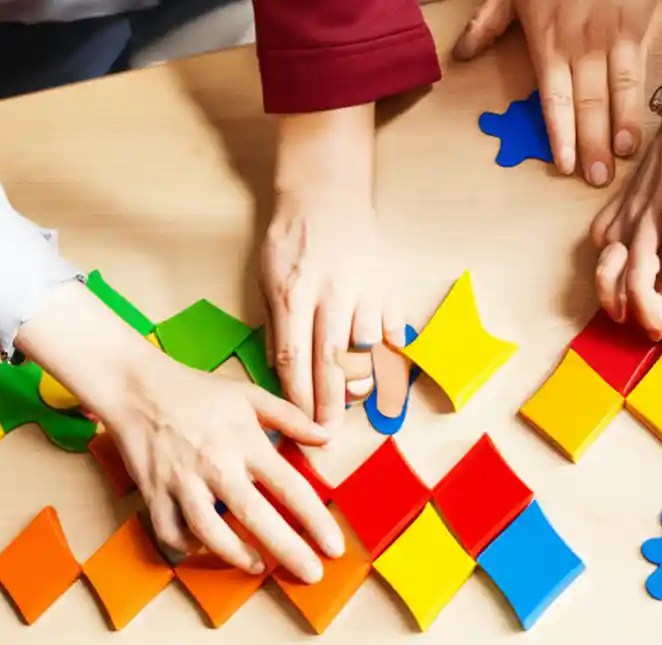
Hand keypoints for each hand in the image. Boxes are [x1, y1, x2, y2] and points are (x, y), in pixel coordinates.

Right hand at [15, 281, 343, 582]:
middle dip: (288, 550)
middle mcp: (215, 465)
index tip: (333, 546)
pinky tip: (205, 548)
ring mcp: (181, 481)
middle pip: (256, 516)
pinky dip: (187, 546)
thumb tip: (329, 437)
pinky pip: (170, 531)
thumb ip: (291, 418)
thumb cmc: (198, 392)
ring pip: (209, 531)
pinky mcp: (153, 492)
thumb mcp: (249, 395)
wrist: (137, 388)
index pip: (289, 486)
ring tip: (259, 567)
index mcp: (244, 441)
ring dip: (237, 555)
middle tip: (312, 575)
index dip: (315, 520)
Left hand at [262, 189, 403, 429]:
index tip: (300, 425)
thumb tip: (285, 375)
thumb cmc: (291, 237)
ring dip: (358, 383)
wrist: (327, 192)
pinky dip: (388, 355)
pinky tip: (380, 370)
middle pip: (330, 364)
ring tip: (348, 399)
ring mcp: (365, 290)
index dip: (297, 398)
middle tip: (328, 435)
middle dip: (328, 406)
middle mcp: (332, 294)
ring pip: (366, 352)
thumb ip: (278, 325)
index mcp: (294, 293)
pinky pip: (393, 332)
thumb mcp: (268, 277)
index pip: (294, 359)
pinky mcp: (389, 286)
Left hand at [454, 0, 657, 185]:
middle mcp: (579, 44)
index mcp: (546, 40)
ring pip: (617, 90)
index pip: (554, 98)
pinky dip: (640, 99)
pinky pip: (639, 69)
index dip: (560, 133)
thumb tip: (461, 56)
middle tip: (597, 179)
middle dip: (592, 144)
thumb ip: (487, 23)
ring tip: (623, 158)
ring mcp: (610, 35)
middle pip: (587, 103)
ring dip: (621, 127)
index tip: (564, 164)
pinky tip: (643, 122)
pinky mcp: (636, 24)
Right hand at [588, 115, 661, 338]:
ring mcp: (627, 213)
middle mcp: (647, 220)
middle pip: (634, 276)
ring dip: (609, 292)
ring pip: (608, 261)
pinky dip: (602, 258)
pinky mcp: (616, 205)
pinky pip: (600, 237)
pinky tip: (612, 269)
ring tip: (617, 314)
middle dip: (639, 310)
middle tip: (647, 332)